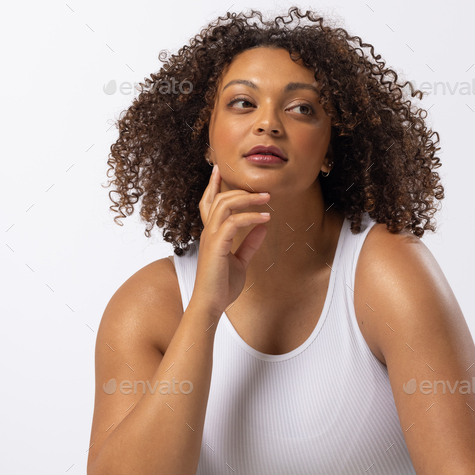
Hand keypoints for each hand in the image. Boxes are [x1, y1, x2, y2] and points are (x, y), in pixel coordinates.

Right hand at [193, 164, 270, 317]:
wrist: (211, 305)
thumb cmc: (222, 287)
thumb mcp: (241, 262)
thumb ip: (250, 243)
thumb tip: (263, 226)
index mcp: (211, 235)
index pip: (209, 203)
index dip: (213, 185)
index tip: (220, 170)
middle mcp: (207, 232)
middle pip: (218, 198)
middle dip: (240, 190)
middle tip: (264, 191)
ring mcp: (210, 237)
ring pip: (224, 204)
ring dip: (247, 199)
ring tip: (267, 199)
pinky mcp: (216, 245)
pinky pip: (233, 222)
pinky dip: (250, 217)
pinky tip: (265, 219)